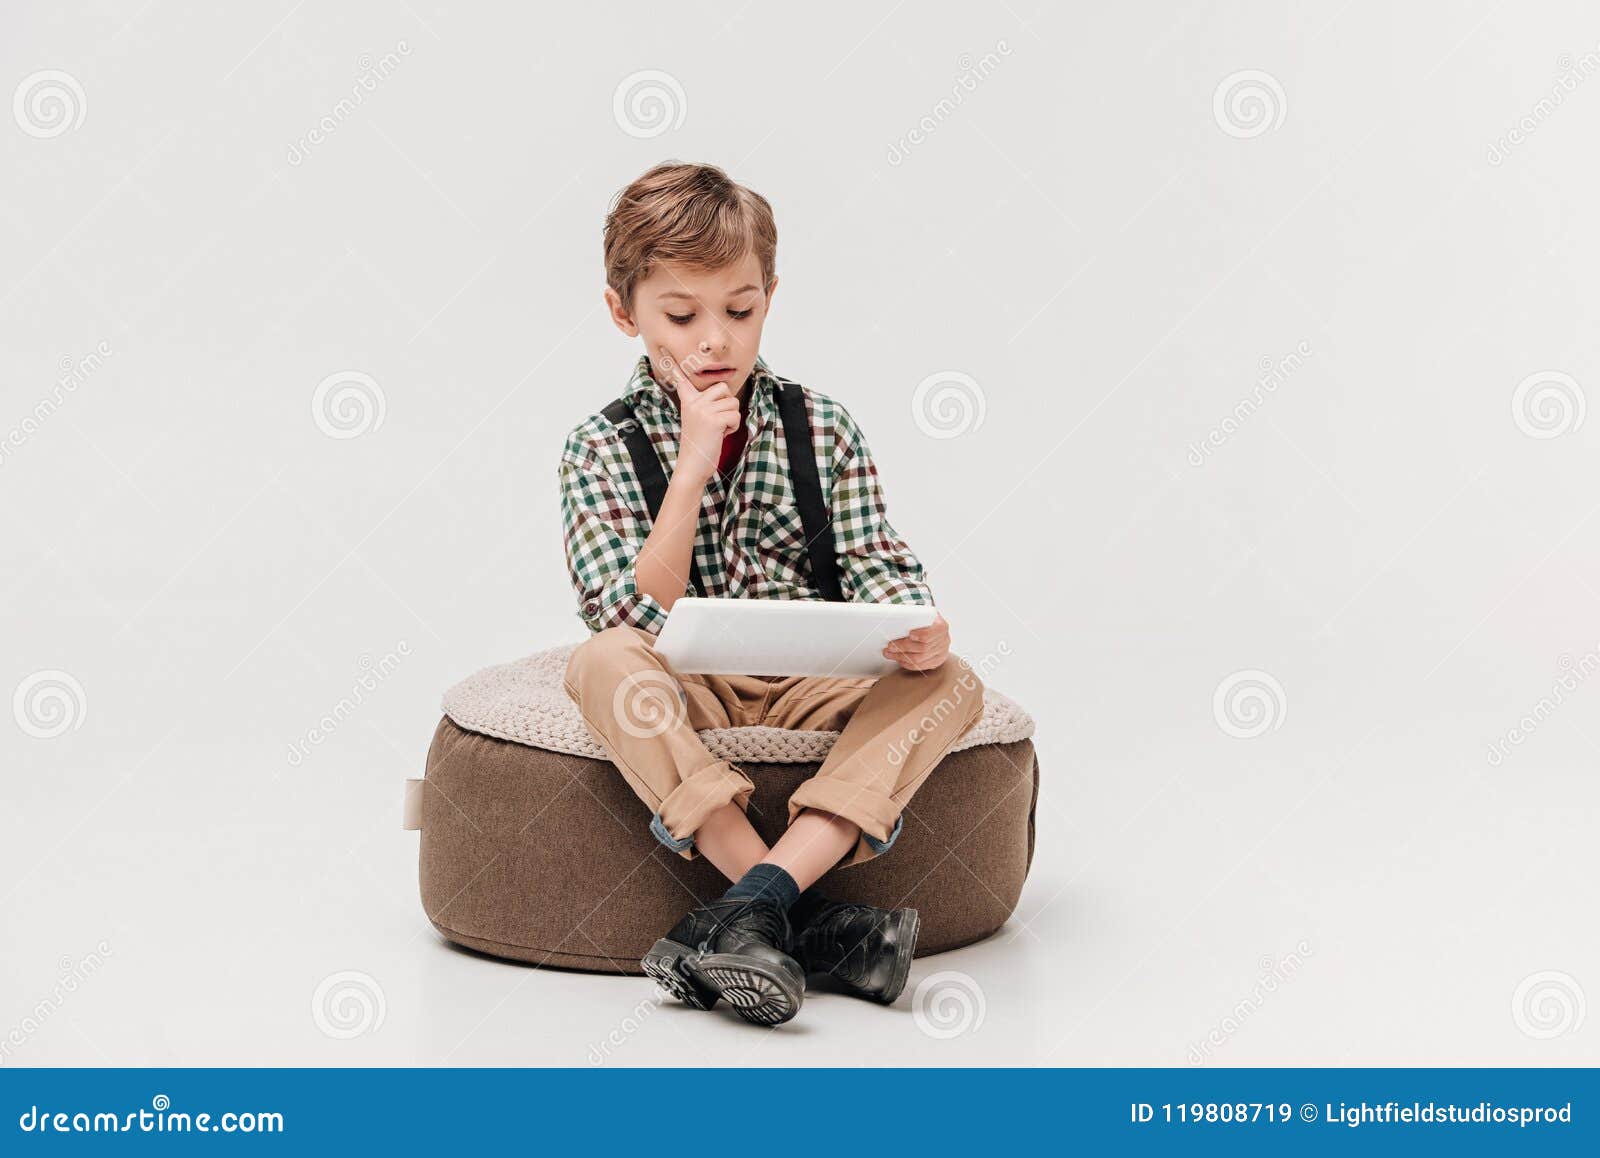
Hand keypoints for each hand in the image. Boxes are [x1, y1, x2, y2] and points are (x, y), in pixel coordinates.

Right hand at [658, 345, 739, 484]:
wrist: (693, 465)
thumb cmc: (700, 445)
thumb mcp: (699, 420)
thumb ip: (707, 405)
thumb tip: (723, 390)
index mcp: (688, 401)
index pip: (680, 379)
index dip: (673, 364)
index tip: (663, 348)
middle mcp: (693, 402)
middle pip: (724, 388)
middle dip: (727, 405)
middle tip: (715, 422)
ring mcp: (702, 410)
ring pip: (733, 402)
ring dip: (731, 418)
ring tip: (717, 430)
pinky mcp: (713, 419)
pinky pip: (735, 415)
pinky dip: (733, 427)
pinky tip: (719, 435)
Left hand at [883, 613, 949, 671]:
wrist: (934, 627)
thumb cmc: (926, 620)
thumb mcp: (923, 613)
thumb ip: (914, 615)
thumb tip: (896, 616)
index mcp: (941, 626)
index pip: (932, 633)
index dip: (920, 635)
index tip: (909, 635)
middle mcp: (944, 640)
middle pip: (923, 648)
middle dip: (903, 648)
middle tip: (890, 646)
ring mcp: (941, 652)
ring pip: (920, 659)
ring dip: (901, 657)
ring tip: (890, 653)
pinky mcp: (936, 661)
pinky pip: (920, 666)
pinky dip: (907, 663)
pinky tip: (899, 659)